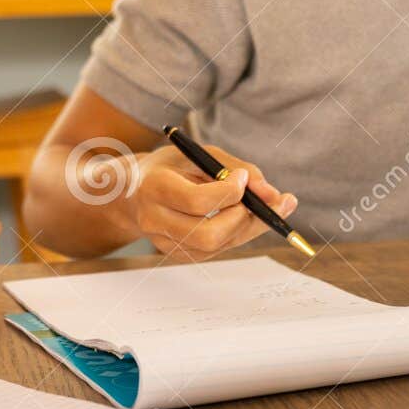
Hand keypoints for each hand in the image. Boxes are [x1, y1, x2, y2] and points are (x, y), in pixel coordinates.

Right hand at [122, 143, 297, 260]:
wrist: (134, 191)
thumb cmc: (172, 166)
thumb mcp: (199, 154)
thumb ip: (237, 168)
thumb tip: (274, 196)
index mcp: (154, 187)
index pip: (196, 201)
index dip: (229, 192)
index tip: (243, 178)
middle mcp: (154, 220)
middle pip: (207, 234)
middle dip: (243, 219)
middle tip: (260, 201)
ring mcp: (164, 243)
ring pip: (216, 247)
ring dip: (247, 228)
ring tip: (262, 207)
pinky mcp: (178, 254)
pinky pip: (216, 251)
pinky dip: (237, 234)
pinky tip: (244, 216)